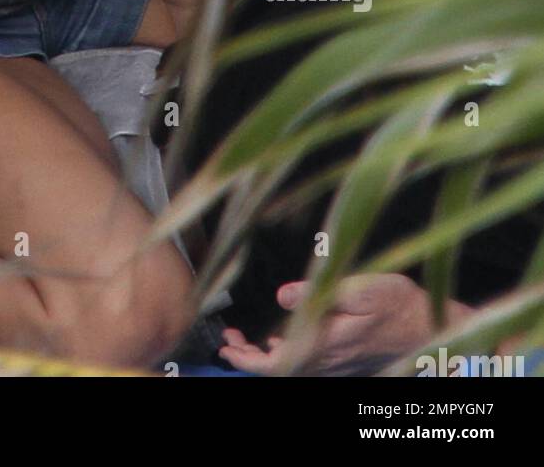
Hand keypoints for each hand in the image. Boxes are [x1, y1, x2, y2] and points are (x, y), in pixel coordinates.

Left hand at [219, 273, 439, 374]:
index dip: (248, 359)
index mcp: (325, 344)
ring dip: (263, 356)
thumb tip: (282, 295)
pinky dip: (285, 355)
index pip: (277, 364)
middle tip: (228, 339)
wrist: (431, 328)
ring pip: (290, 368)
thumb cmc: (397, 304)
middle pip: (278, 369)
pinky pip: (305, 366)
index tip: (228, 345)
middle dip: (248, 358)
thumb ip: (319, 292)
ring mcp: (335, 364)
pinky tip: (278, 339)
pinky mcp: (343, 361)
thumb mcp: (360, 288)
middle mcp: (326, 361)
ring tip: (242, 338)